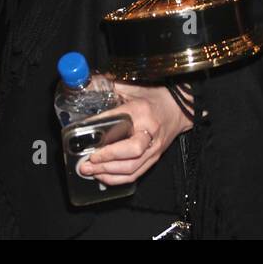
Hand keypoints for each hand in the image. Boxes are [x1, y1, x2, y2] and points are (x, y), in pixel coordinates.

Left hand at [78, 82, 192, 185]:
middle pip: (131, 150)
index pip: (120, 119)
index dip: (101, 125)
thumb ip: (114, 87)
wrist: (179, 110)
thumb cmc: (155, 98)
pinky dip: (117, 179)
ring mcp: (153, 148)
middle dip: (107, 157)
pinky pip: (136, 174)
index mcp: (143, 111)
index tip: (83, 129)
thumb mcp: (135, 88)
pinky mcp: (154, 159)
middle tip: (88, 159)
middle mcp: (150, 131)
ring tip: (89, 170)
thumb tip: (89, 84)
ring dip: (108, 172)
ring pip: (132, 167)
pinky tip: (102, 177)